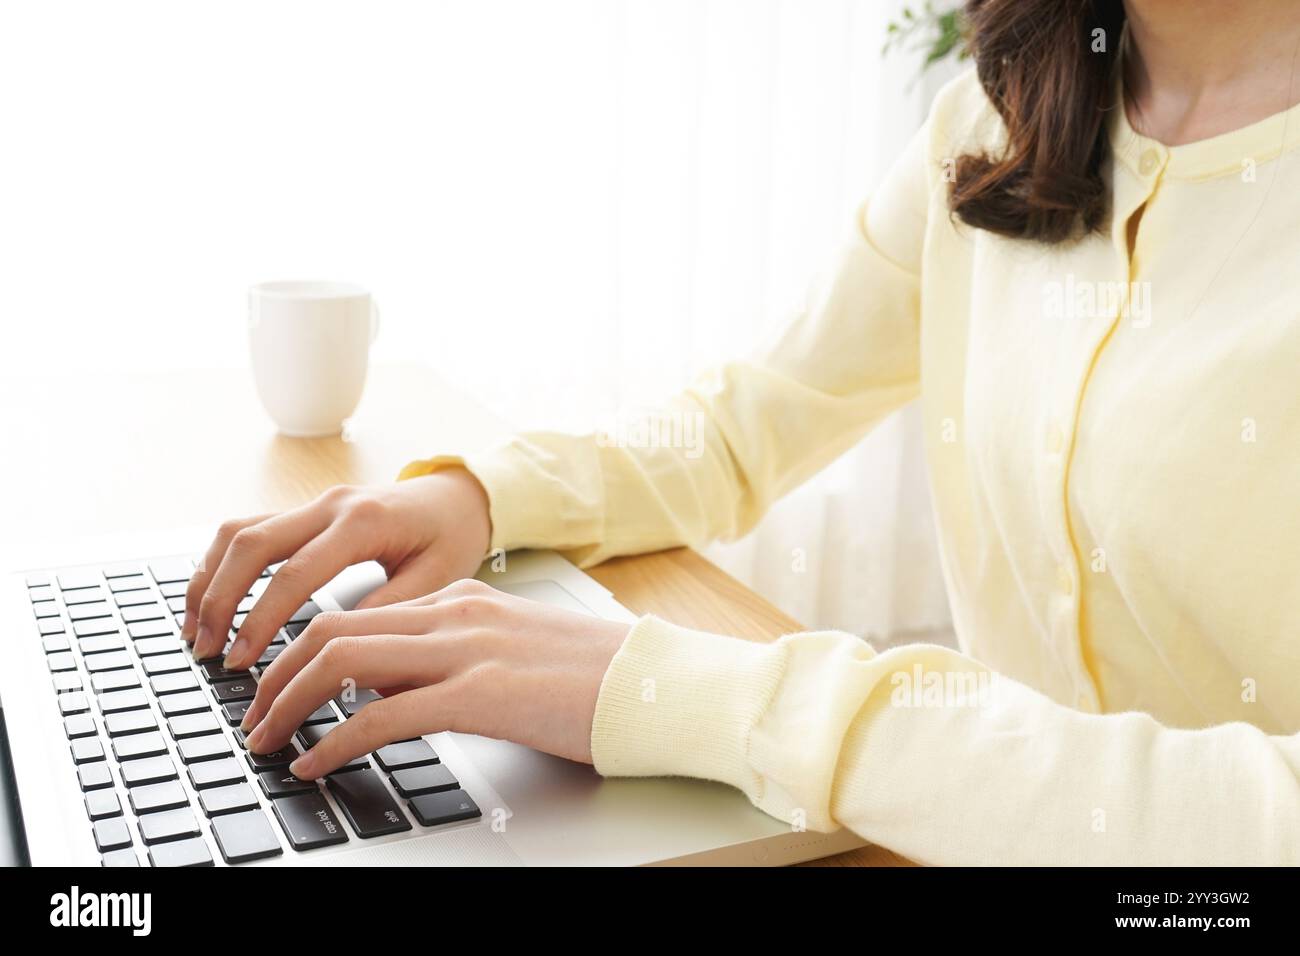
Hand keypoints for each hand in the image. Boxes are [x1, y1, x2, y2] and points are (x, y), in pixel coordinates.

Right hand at [184, 469, 490, 667]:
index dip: (260, 620)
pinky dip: (220, 564)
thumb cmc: (451, 538)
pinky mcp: (305, 512)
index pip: (294, 574)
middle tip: (207, 652)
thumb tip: (338, 654)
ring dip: (208, 580)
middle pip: (251, 545)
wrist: (459, 497)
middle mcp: (331, 505)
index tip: (240, 661)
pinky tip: (210, 600)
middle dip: (219, 600)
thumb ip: (388, 610)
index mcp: (364, 522)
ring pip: (239, 531)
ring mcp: (313, 504)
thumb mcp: (437, 579)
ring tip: (196, 631)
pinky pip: (248, 530)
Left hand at [240, 579, 630, 774]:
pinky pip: (380, 715)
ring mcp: (464, 650)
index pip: (359, 615)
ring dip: (289, 703)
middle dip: (278, 673)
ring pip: (342, 660)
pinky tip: (316, 763)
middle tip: (255, 715)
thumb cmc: (596, 675)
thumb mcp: (516, 649)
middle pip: (333, 629)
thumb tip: (403, 690)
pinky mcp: (478, 694)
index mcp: (462, 600)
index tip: (281, 686)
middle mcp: (454, 614)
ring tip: (268, 739)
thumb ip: (460, 657)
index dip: (304, 651)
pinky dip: (333, 740)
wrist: (655, 682)